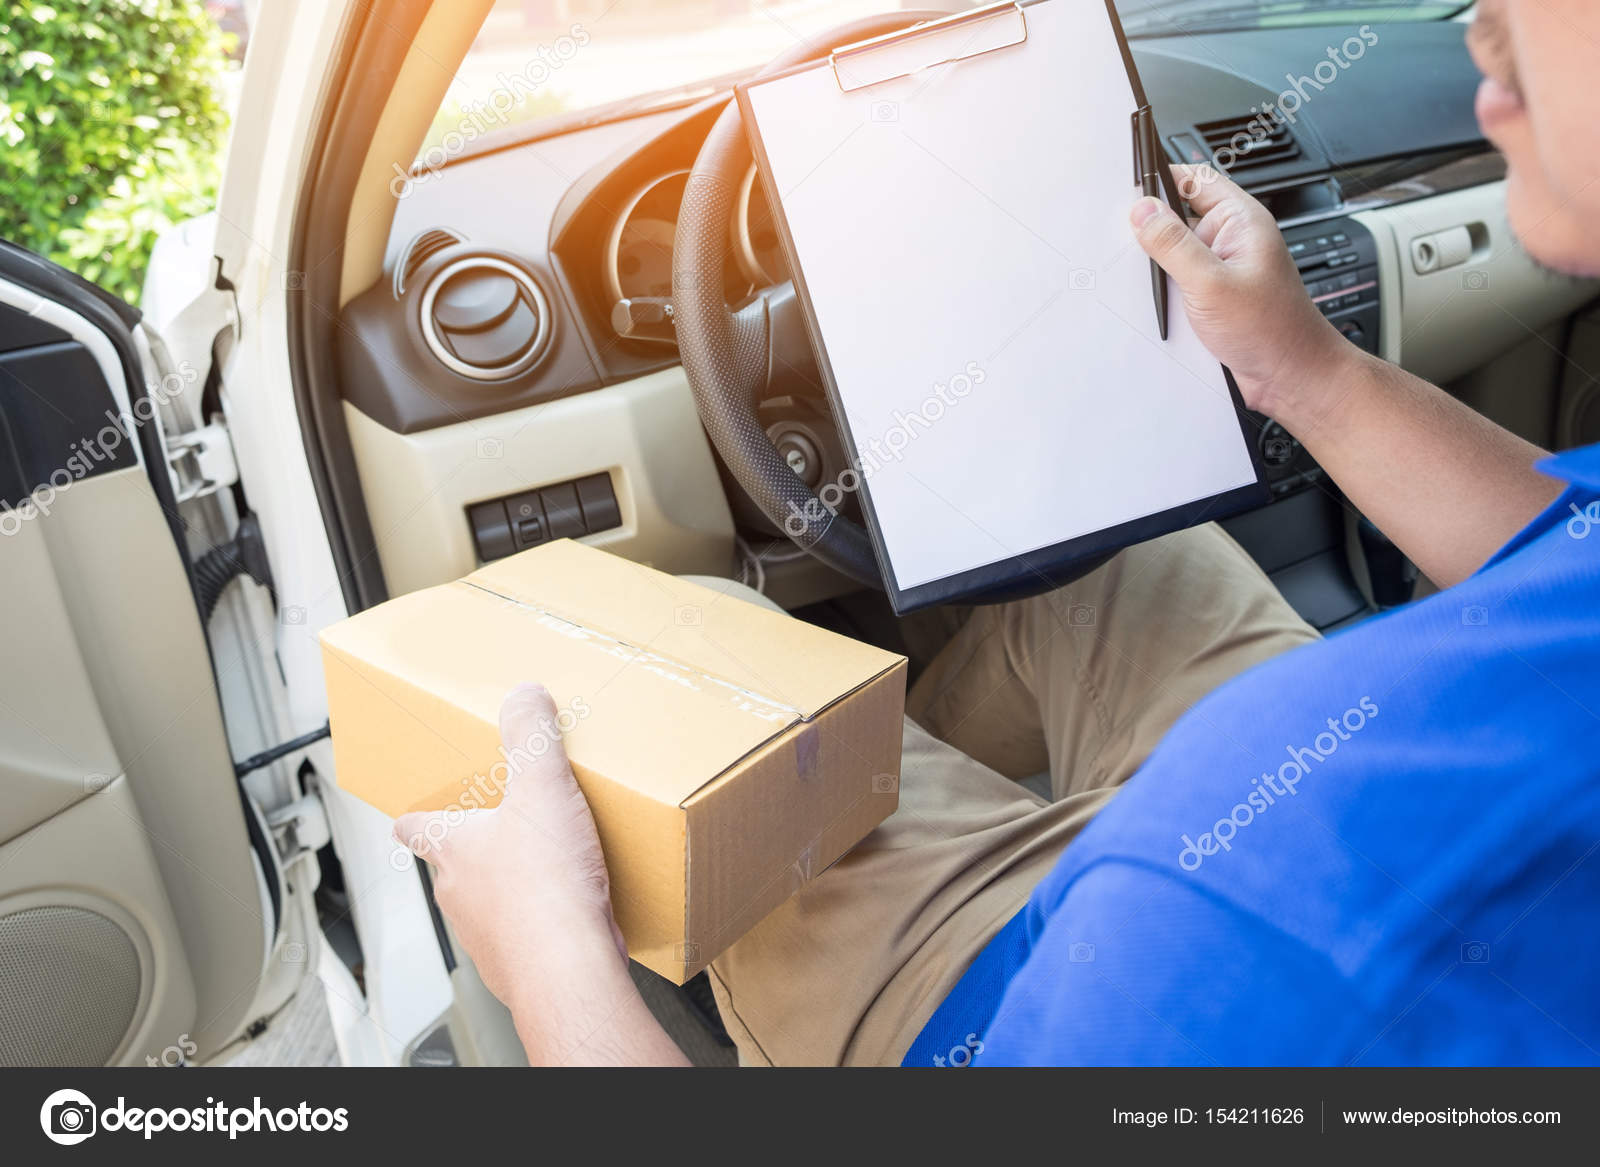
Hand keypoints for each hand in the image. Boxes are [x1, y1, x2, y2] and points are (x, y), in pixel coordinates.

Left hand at [394, 684, 684, 1064]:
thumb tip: (523, 696)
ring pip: (490, 906)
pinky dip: (543, 926)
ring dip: (513, 890)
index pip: (415, 829)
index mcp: (456, 850)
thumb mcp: (542, 788)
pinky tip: (575, 912)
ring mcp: (486, 937)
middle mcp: (461, 896)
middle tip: (515, 830)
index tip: (418, 812)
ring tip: (555, 869)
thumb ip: (531, 736)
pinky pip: (526, 940)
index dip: (416, 817)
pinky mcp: (519, 967)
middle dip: (482, 851)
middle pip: (456, 868)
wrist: (568, 969)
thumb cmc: (545, 888)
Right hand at [1130, 163, 1360, 426]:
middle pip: (1179, 217)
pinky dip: (1163, 291)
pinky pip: (1177, 283)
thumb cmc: (1273, 331)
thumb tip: (1143, 211)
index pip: (1195, 179)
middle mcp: (1231, 241)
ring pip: (1174, 254)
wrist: (1290, 377)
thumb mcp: (1212, 283)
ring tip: (1149, 280)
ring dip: (1157, 266)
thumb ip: (1173, 244)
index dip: (1161, 178)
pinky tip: (1156, 303)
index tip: (1128, 190)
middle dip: (1152, 229)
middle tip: (1129, 242)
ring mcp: (1221, 270)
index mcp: (1241, 221)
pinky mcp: (1212, 297)